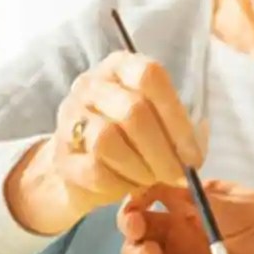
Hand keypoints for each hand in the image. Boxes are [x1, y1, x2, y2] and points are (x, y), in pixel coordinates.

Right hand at [4, 51, 205, 235]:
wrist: (86, 164)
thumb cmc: (135, 137)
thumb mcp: (162, 124)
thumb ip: (181, 132)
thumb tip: (193, 156)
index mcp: (122, 67)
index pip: (150, 76)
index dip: (175, 116)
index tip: (193, 153)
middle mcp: (92, 84)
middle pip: (132, 111)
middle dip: (163, 150)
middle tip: (178, 175)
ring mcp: (70, 116)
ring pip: (108, 140)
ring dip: (140, 167)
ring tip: (153, 179)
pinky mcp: (60, 153)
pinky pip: (93, 169)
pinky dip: (120, 183)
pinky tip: (130, 186)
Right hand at [117, 181, 253, 253]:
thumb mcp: (239, 207)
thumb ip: (198, 200)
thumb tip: (160, 181)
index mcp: (197, 205)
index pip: (153, 199)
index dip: (136, 203)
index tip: (133, 212)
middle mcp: (189, 233)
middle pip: (143, 234)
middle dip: (133, 237)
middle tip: (143, 244)